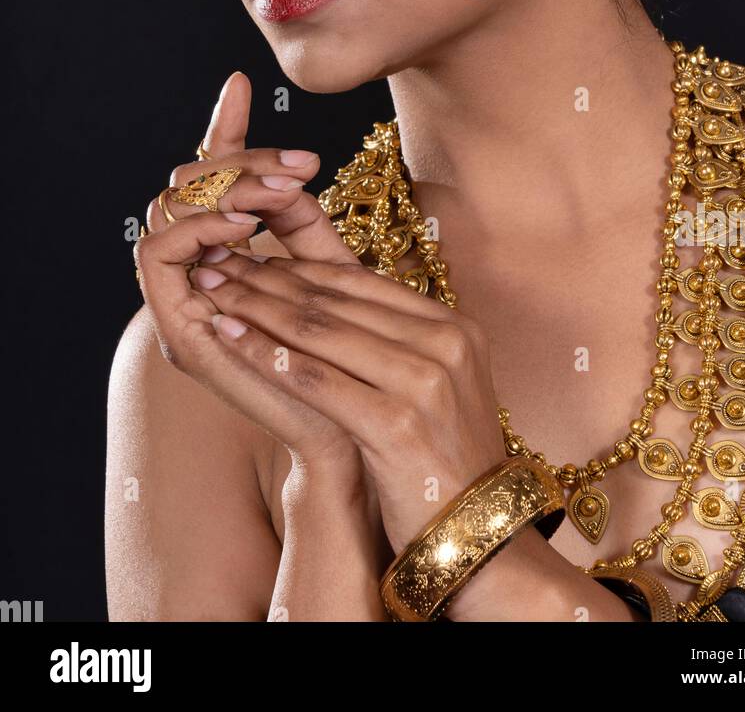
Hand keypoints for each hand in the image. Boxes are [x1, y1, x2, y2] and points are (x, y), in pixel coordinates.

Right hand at [136, 71, 364, 475]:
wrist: (357, 432)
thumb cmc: (351, 353)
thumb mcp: (330, 269)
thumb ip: (304, 219)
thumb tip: (297, 163)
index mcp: (230, 252)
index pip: (209, 175)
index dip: (222, 129)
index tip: (241, 83)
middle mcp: (198, 272)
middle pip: (183, 183)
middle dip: (235, 160)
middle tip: (294, 163)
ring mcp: (183, 299)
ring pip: (163, 209)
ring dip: (215, 188)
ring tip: (269, 190)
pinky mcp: (179, 326)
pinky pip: (157, 254)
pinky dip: (196, 226)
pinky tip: (244, 220)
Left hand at [182, 173, 507, 558]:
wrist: (480, 536)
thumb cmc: (444, 464)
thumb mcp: (437, 387)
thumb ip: (399, 343)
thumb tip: (333, 306)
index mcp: (454, 327)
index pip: (361, 281)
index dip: (300, 266)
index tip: (253, 258)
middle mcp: (445, 343)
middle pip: (336, 300)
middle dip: (268, 279)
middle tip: (217, 264)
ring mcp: (425, 381)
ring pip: (321, 332)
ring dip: (257, 308)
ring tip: (213, 293)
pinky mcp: (397, 423)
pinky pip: (316, 380)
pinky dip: (266, 355)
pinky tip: (230, 339)